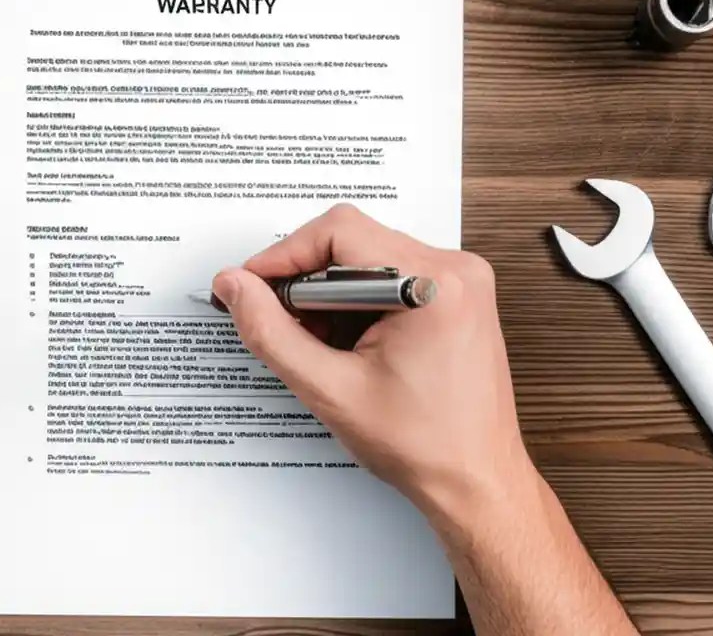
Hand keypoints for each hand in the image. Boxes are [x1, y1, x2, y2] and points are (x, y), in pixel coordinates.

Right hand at [213, 205, 534, 523]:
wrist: (476, 481)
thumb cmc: (426, 446)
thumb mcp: (330, 389)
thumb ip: (271, 332)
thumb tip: (236, 287)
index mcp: (432, 286)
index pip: (339, 232)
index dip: (284, 255)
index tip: (252, 284)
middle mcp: (455, 271)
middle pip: (353, 240)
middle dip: (306, 281)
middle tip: (285, 326)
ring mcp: (461, 281)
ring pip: (368, 256)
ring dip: (331, 293)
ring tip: (323, 345)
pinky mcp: (456, 296)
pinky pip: (391, 274)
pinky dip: (357, 301)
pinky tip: (350, 344)